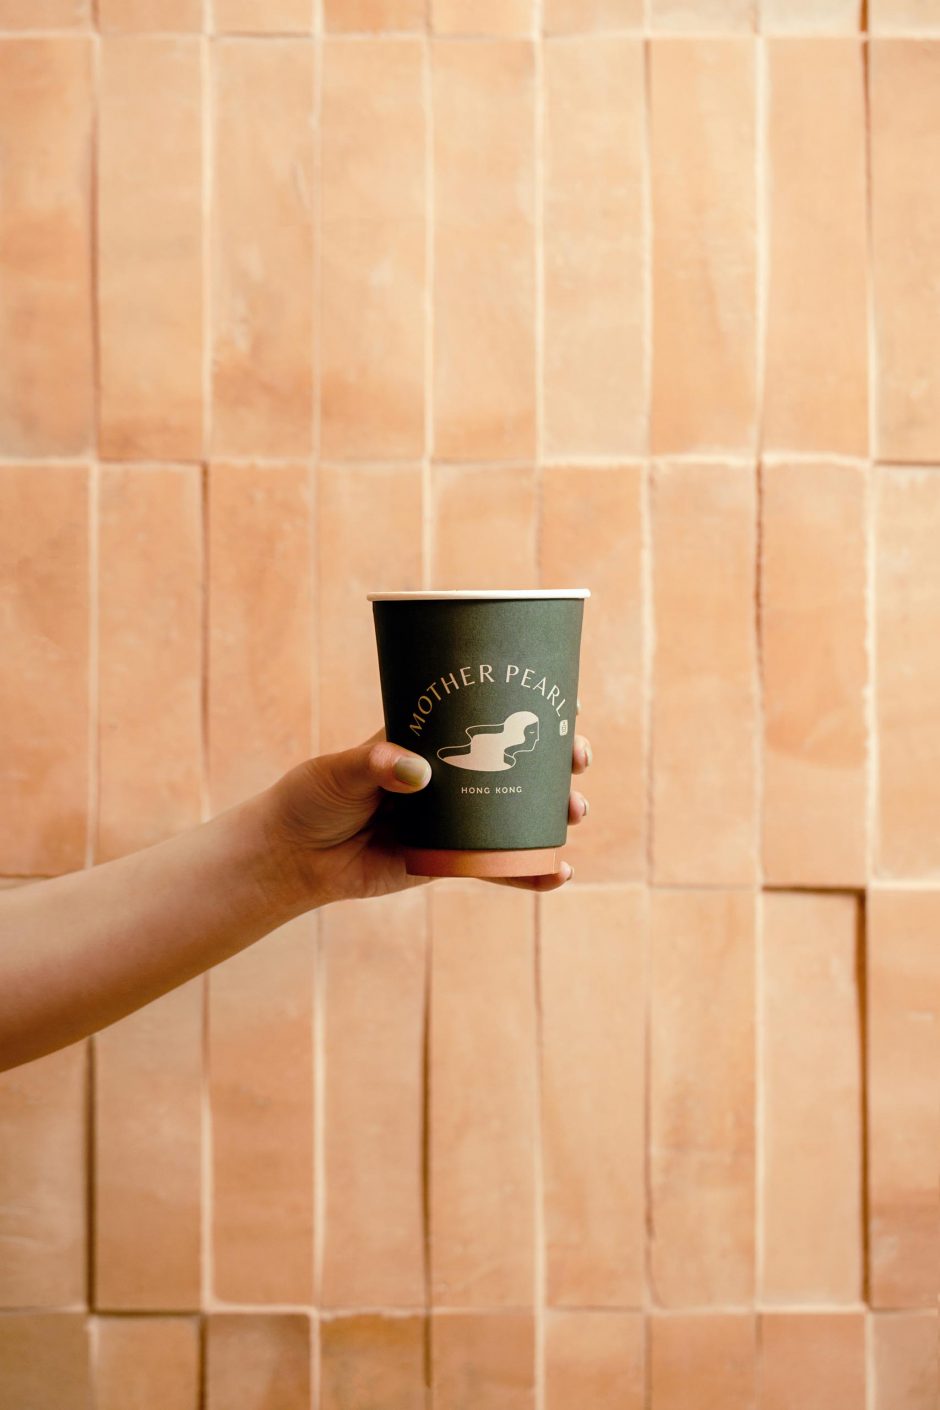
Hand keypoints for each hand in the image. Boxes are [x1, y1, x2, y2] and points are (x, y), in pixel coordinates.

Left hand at [262, 726, 592, 906]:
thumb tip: (418, 772)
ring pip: (515, 815)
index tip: (565, 705)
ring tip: (575, 813)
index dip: (526, 710)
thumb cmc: (311, 800)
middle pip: (514, 765)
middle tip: (578, 762)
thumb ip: (375, 766)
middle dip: (554, 763)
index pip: (485, 715)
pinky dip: (528, 873)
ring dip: (552, 815)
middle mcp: (448, 778)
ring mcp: (452, 821)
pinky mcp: (447, 862)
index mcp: (427, 740)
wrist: (291, 857)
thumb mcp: (339, 772)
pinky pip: (496, 867)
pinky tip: (558, 874)